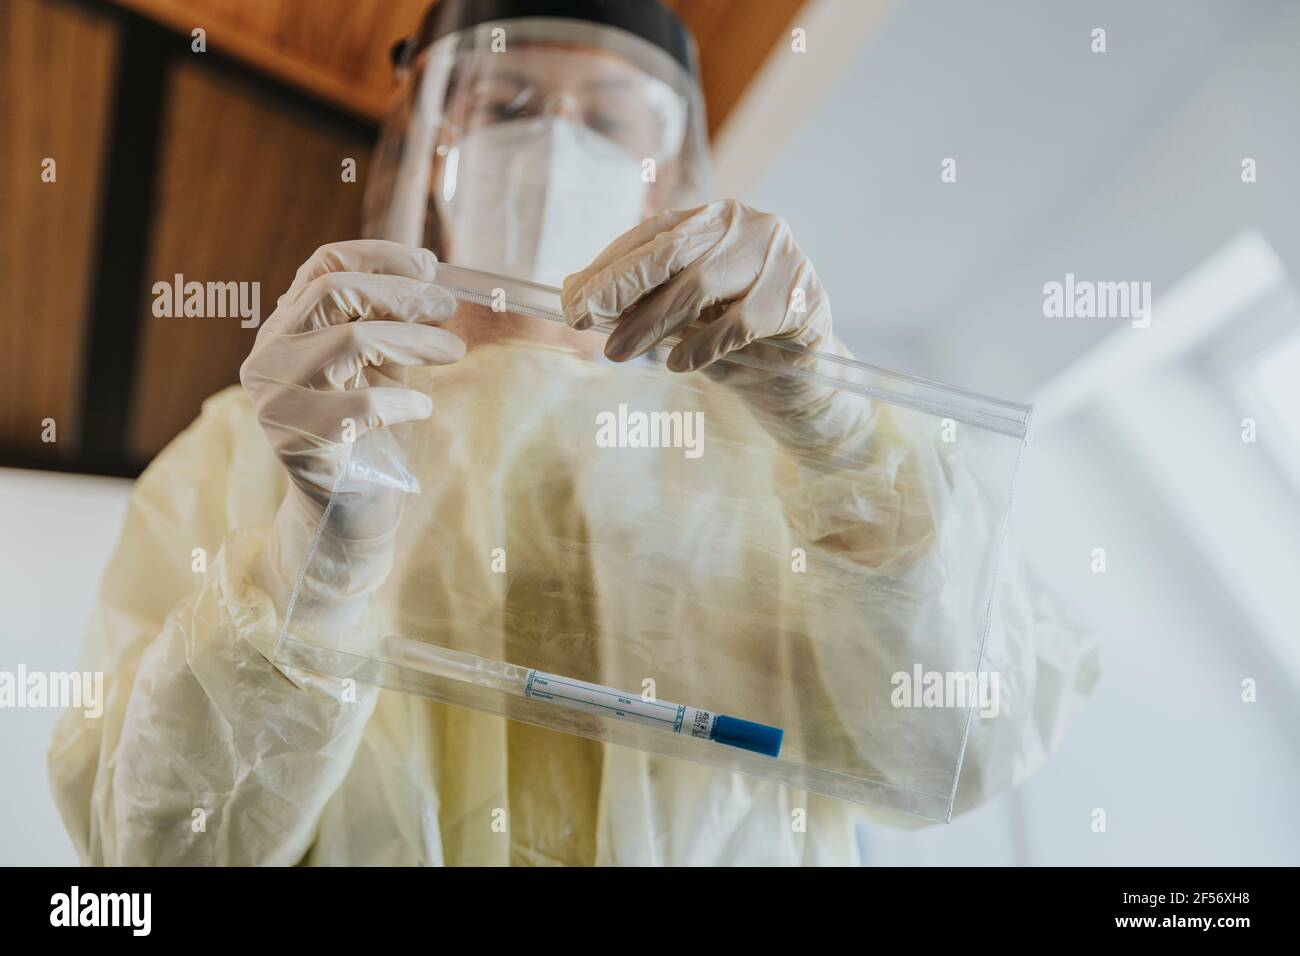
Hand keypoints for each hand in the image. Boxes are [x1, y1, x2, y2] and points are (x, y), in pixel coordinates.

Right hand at [240, 240, 463, 606]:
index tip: (428, 264)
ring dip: (414, 342)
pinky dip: (403, 400)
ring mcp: (275, 398)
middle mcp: (268, 357)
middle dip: (402, 294)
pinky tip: (420, 408)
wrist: (348, 510)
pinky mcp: (297, 439)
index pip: (322, 267)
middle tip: (449, 309)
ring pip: (349, 340)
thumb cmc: (368, 432)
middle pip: (333, 293)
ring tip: (452, 352)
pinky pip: (361, 403)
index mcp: (285, 329)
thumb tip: (429, 273)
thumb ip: (389, 322)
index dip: (378, 256)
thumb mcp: (379, 364)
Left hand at [560, 200, 861, 448]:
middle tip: (581, 319)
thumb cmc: (738, 340)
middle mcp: (746, 225)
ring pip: (699, 285)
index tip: (571, 298)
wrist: (807, 375)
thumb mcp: (688, 314)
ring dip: (650, 322)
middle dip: (618, 287)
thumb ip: (646, 298)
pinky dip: (702, 344)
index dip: (607, 265)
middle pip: (669, 252)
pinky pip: (739, 320)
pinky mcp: (800, 293)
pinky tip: (680, 362)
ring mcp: (777, 255)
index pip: (651, 234)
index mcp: (714, 219)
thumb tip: (577, 295)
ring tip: (618, 351)